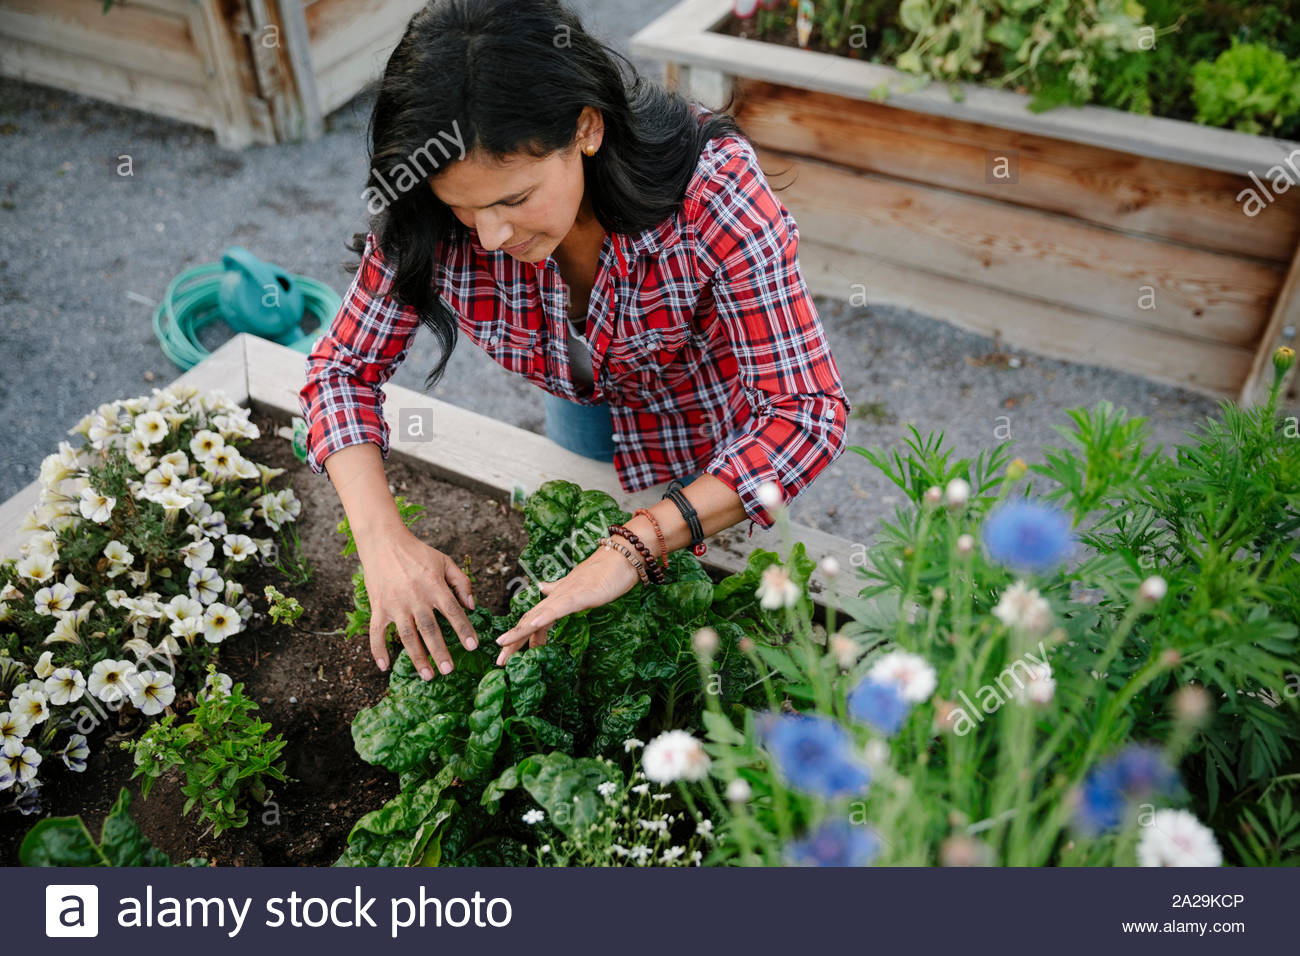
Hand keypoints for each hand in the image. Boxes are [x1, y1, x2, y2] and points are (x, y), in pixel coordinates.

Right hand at [355, 526, 478, 679]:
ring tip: (428, 675)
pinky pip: (376, 633)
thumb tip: (472, 606)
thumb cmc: (417, 552)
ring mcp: (395, 604)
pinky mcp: (378, 607)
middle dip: (440, 652)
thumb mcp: (445, 561)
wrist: (384, 542)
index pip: (453, 611)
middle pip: (430, 629)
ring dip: (417, 657)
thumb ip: (462, 582)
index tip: (473, 646)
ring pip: (407, 636)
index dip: (464, 629)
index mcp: (434, 586)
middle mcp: (415, 597)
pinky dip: (378, 650)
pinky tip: (385, 667)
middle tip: (449, 671)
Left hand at [494, 542, 641, 665]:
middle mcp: (557, 595)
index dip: (520, 635)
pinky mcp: (580, 595)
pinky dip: (544, 617)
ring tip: (504, 645)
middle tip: (499, 660)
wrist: (623, 556)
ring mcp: (567, 594)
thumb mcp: (579, 586)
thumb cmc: (606, 572)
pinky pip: (559, 608)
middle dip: (513, 640)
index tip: (509, 653)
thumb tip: (542, 587)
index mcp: (557, 597)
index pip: (534, 618)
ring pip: (538, 615)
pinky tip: (532, 626)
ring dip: (519, 631)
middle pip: (530, 620)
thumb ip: (559, 589)